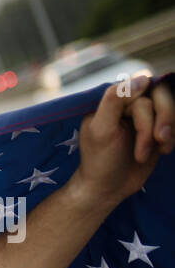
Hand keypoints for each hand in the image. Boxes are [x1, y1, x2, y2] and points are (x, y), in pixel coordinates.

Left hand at [74, 72, 173, 204]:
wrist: (107, 189)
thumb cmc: (99, 160)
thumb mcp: (101, 130)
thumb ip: (115, 100)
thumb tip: (142, 78)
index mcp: (112, 101)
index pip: (141, 87)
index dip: (150, 107)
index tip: (151, 129)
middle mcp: (128, 104)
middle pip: (160, 95)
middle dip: (162, 119)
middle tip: (158, 140)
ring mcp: (144, 117)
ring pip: (169, 109)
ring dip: (167, 130)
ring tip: (158, 149)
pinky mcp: (155, 129)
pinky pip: (173, 122)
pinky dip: (172, 136)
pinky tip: (162, 151)